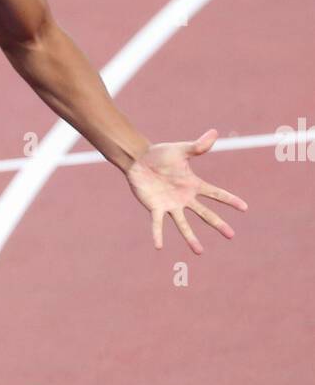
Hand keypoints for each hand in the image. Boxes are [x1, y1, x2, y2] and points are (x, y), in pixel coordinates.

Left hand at [126, 129, 247, 253]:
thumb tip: (214, 133)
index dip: (230, 200)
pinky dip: (157, 234)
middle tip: (231, 235)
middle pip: (205, 213)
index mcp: (193, 184)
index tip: (244, 208)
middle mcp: (185, 198)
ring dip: (191, 238)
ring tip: (200, 251)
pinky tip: (158, 247)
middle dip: (218, 224)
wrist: (139, 159)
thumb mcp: (181, 150)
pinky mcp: (155, 207)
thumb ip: (198, 146)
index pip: (216, 193)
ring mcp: (171, 204)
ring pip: (183, 224)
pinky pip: (157, 223)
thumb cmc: (161, 154)